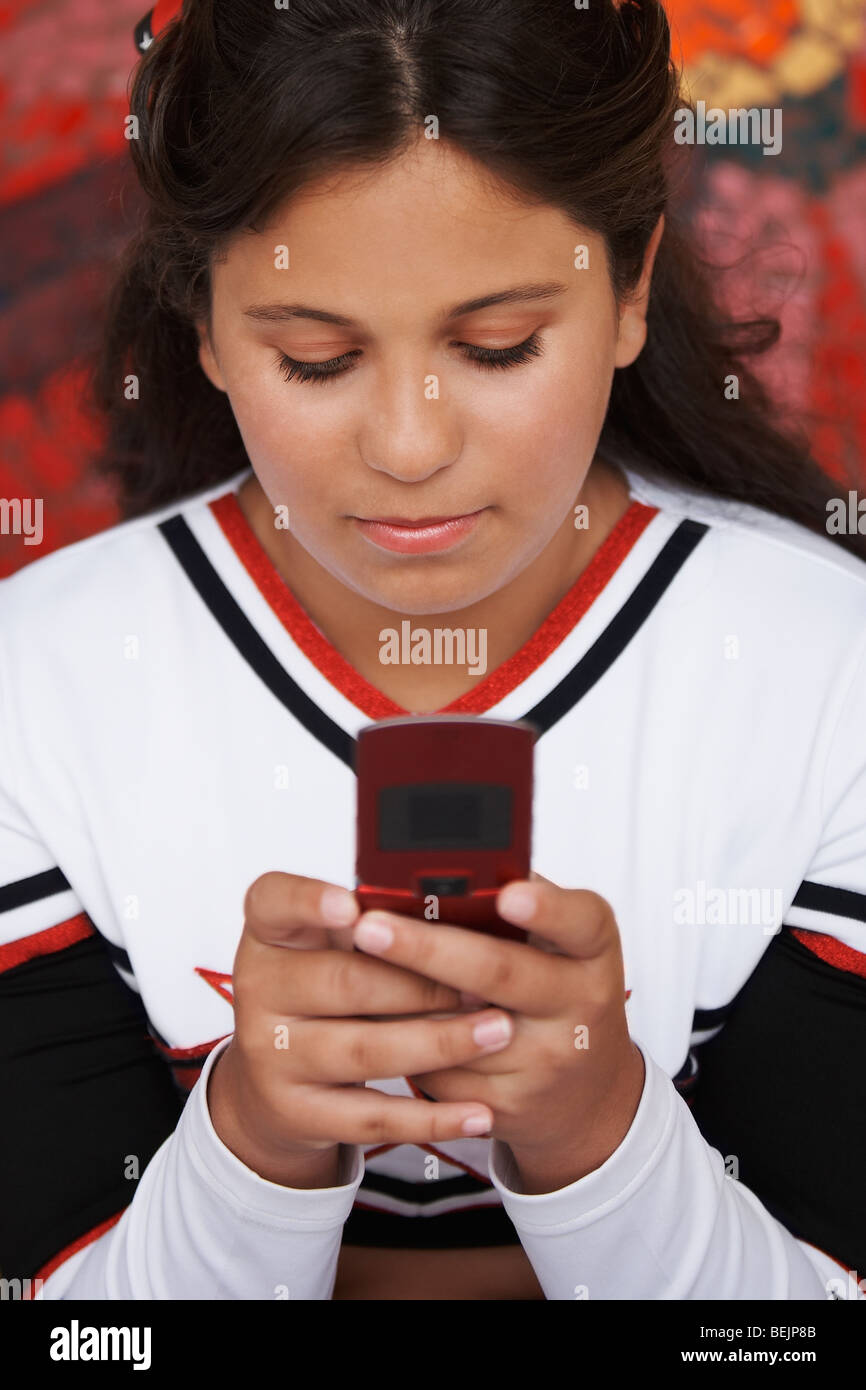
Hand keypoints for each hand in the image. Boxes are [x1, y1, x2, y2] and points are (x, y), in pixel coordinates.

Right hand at [207, 872, 523, 1178]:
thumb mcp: (330, 942)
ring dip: (439, 1042)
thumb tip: (467, 908)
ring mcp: (272, 1056)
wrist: (273, 1080)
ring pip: (363, 1052)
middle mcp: (259, 989)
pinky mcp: (297, 1112)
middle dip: (420, 984)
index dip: (310, 901)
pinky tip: (477, 1113)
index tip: (353, 906)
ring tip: (497, 1031)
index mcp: (271, 932)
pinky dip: (430, 1117)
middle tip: (483, 983)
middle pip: (342, 982)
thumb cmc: (324, 989)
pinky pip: (371, 1118)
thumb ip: (377, 920)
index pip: (273, 901)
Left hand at [349, 872, 644, 1193]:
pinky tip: (375, 1015)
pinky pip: (440, 1070)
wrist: (586, 1092)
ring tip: (352, 967)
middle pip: (500, 973)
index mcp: (593, 950)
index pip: (581, 921)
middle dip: (428, 948)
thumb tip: (439, 864)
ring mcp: (546, 1060)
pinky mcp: (509, 1104)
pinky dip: (401, 1038)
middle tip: (371, 926)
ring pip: (456, 1027)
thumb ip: (515, 899)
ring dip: (397, 997)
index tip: (509, 894)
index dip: (546, 909)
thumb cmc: (558, 989)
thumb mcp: (559, 939)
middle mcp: (580, 1005)